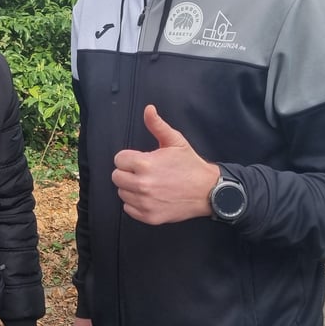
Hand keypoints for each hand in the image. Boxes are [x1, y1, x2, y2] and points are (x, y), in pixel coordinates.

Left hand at [111, 105, 217, 224]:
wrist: (208, 191)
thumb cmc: (190, 164)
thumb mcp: (175, 141)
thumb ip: (157, 125)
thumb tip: (148, 109)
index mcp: (145, 164)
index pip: (119, 159)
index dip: (129, 158)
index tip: (141, 160)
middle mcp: (142, 185)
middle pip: (116, 177)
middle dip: (127, 172)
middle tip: (143, 172)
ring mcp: (145, 203)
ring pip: (122, 193)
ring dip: (131, 188)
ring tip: (148, 184)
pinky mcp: (149, 217)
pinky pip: (128, 209)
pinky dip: (136, 204)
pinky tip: (149, 196)